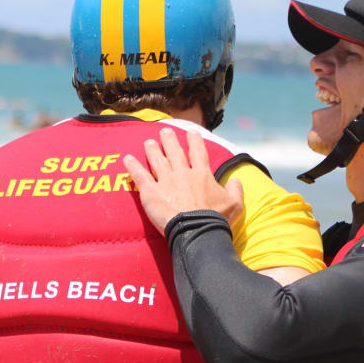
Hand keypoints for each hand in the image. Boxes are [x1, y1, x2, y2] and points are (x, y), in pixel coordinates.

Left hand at [122, 128, 243, 235]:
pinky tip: (127, 159)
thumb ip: (236, 190)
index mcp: (202, 175)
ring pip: (157, 160)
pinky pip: (140, 176)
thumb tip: (236, 180)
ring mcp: (166, 181)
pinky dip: (133, 166)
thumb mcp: (235, 204)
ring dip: (152, 150)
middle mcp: (183, 174)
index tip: (192, 132)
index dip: (194, 141)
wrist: (197, 231)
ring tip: (148, 142)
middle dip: (169, 140)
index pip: (198, 152)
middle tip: (164, 131)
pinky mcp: (151, 192)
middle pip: (175, 152)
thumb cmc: (216, 219)